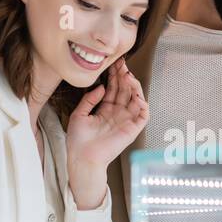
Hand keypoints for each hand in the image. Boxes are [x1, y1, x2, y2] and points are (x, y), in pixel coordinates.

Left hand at [66, 59, 147, 206]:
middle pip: (125, 91)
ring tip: (128, 76)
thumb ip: (89, 99)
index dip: (114, 76)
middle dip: (124, 77)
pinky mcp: (133, 130)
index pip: (114, 89)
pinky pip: (143, 114)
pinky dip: (143, 103)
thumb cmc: (79, 141)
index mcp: (105, 110)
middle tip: (122, 64)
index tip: (114, 64)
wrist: (83, 157)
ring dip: (134, 86)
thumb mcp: (79, 114)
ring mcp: (126, 121)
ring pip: (136, 99)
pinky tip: (136, 93)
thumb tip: (102, 87)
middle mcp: (117, 114)